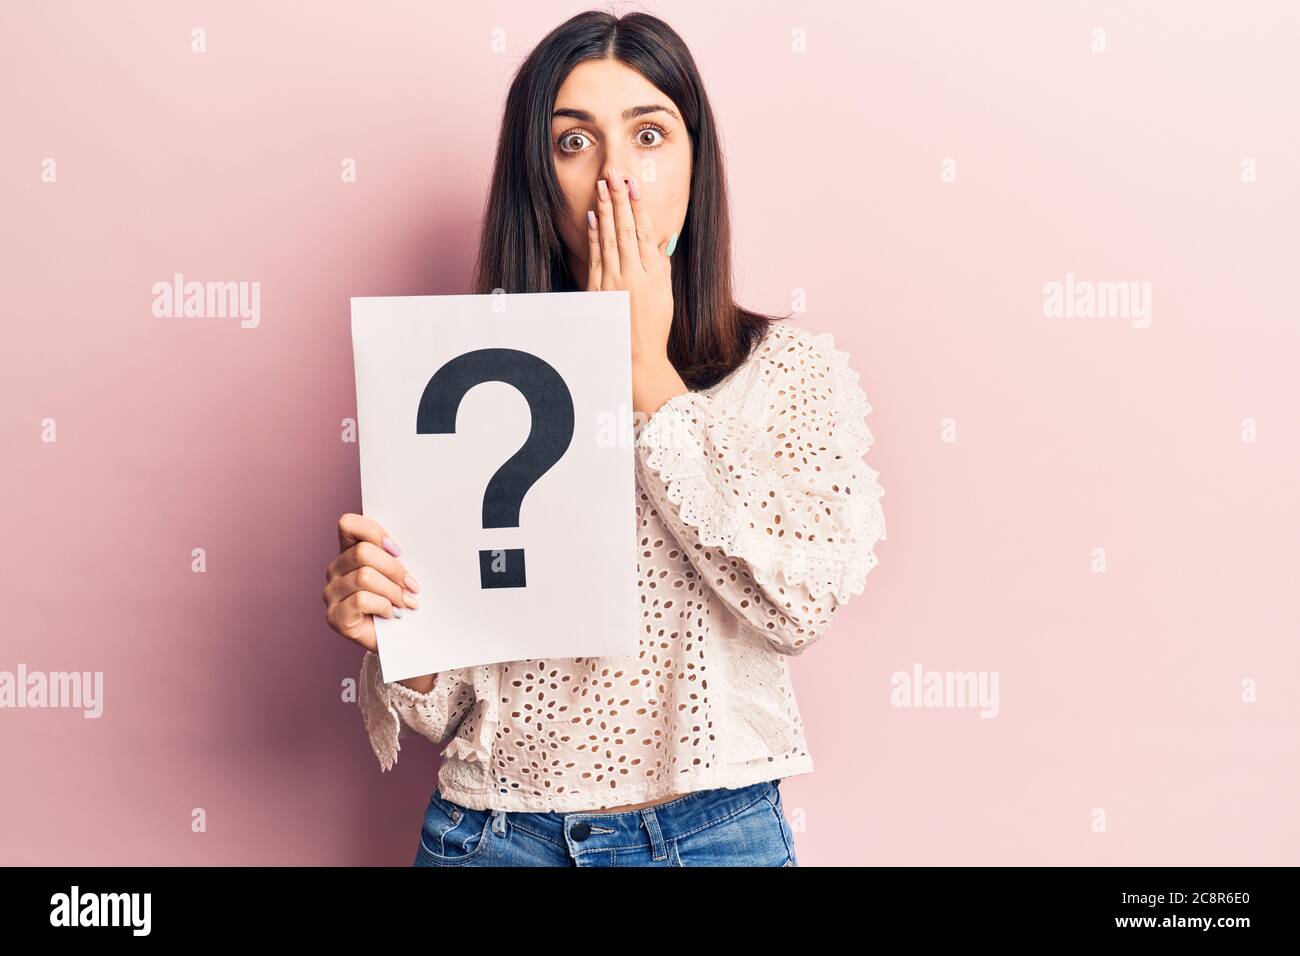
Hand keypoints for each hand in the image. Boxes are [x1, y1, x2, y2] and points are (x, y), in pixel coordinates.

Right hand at [323, 513, 419, 654]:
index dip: (373, 532)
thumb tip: (409, 545)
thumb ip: (396, 555)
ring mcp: (331, 594)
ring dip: (393, 591)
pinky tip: (392, 614)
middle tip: (413, 585)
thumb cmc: (400, 601)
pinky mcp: (335, 617)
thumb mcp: (399, 573)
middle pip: (362, 553)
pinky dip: (384, 606)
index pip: (348, 524)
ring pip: (364, 577)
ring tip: (406, 602)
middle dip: (394, 569)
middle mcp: (335, 570)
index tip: (398, 550)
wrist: (399, 640)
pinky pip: (361, 600)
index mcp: (348, 552)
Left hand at [586, 165, 674, 366]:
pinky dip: (593, 236)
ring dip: (604, 211)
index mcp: (652, 274)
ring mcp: (612, 282)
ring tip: (602, 188)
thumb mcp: (664, 292)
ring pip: (608, 239)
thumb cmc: (654, 324)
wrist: (635, 355)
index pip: (644, 232)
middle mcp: (632, 275)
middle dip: (619, 201)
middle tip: (614, 176)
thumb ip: (661, 262)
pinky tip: (591, 217)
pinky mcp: (597, 291)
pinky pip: (595, 257)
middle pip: (624, 230)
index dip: (638, 207)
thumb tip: (659, 236)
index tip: (633, 186)